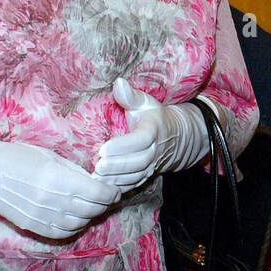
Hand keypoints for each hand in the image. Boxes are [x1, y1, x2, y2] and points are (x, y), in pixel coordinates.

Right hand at [0, 140, 122, 237]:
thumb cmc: (18, 158)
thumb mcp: (52, 158)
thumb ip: (75, 173)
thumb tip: (97, 182)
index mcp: (59, 180)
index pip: (99, 193)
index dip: (111, 192)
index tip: (114, 189)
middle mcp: (52, 201)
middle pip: (92, 209)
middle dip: (105, 203)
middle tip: (107, 197)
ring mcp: (42, 217)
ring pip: (80, 223)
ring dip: (91, 216)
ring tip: (92, 206)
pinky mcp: (33, 227)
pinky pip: (63, 233)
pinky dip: (75, 226)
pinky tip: (76, 217)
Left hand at [95, 78, 209, 191]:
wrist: (174, 137)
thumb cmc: (152, 116)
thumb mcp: (144, 103)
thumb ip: (130, 96)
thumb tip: (118, 82)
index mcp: (153, 130)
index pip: (141, 140)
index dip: (123, 146)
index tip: (103, 149)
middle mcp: (155, 150)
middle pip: (138, 162)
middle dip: (117, 166)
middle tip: (97, 166)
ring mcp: (151, 166)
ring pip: (135, 177)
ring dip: (116, 179)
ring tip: (96, 178)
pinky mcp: (145, 176)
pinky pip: (133, 185)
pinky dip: (118, 188)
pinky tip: (103, 186)